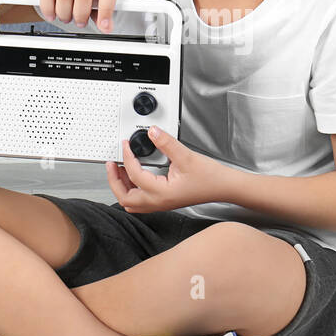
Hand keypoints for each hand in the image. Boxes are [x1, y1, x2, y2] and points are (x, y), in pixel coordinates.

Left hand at [105, 126, 231, 212]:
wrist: (224, 187)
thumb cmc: (210, 178)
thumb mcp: (186, 156)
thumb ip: (166, 143)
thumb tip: (152, 132)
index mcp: (161, 193)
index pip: (135, 175)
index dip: (127, 157)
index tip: (126, 145)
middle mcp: (158, 202)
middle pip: (125, 197)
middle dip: (114, 180)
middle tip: (111, 164)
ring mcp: (161, 204)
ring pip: (131, 202)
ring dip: (122, 187)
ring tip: (119, 170)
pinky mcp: (165, 201)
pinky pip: (140, 201)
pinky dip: (132, 190)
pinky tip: (135, 177)